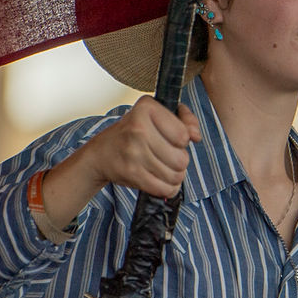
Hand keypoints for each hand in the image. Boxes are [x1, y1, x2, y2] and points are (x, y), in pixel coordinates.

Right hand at [40, 98, 201, 221]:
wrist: (100, 153)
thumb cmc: (133, 133)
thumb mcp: (155, 116)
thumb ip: (184, 119)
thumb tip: (196, 136)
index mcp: (146, 108)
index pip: (184, 135)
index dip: (182, 140)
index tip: (169, 138)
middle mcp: (138, 128)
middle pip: (182, 159)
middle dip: (179, 161)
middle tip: (165, 156)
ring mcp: (134, 152)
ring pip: (176, 176)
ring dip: (174, 176)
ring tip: (163, 168)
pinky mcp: (131, 173)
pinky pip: (165, 189)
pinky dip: (167, 188)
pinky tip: (159, 180)